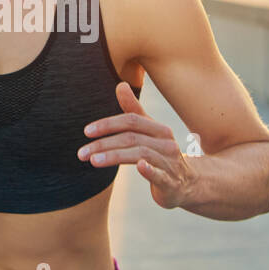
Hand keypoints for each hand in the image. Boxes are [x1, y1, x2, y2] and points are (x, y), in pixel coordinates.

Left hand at [77, 81, 197, 209]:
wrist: (187, 184)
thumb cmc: (162, 155)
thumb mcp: (149, 132)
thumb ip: (133, 110)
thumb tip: (120, 84)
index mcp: (159, 129)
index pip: (131, 120)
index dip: (108, 124)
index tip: (86, 132)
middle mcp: (166, 143)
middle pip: (131, 138)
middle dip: (103, 144)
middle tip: (81, 153)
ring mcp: (170, 163)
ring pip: (140, 154)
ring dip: (114, 156)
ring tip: (93, 161)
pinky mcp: (171, 183)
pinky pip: (160, 175)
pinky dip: (149, 170)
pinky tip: (139, 166)